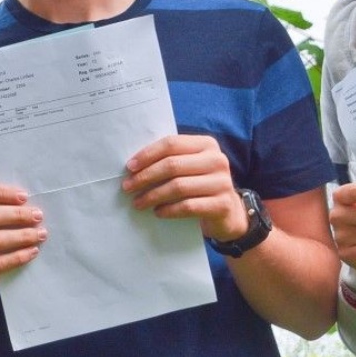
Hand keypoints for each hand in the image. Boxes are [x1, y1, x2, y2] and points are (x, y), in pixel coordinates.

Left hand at [123, 134, 246, 242]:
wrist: (228, 211)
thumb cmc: (199, 184)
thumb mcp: (189, 166)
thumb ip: (169, 159)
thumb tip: (133, 166)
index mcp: (207, 144)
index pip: (171, 144)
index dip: (147, 155)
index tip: (129, 167)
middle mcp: (217, 160)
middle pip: (172, 165)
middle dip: (145, 176)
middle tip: (128, 187)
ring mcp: (222, 183)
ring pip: (178, 187)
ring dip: (153, 195)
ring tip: (138, 203)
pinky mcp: (223, 204)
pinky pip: (188, 206)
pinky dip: (169, 210)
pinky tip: (157, 212)